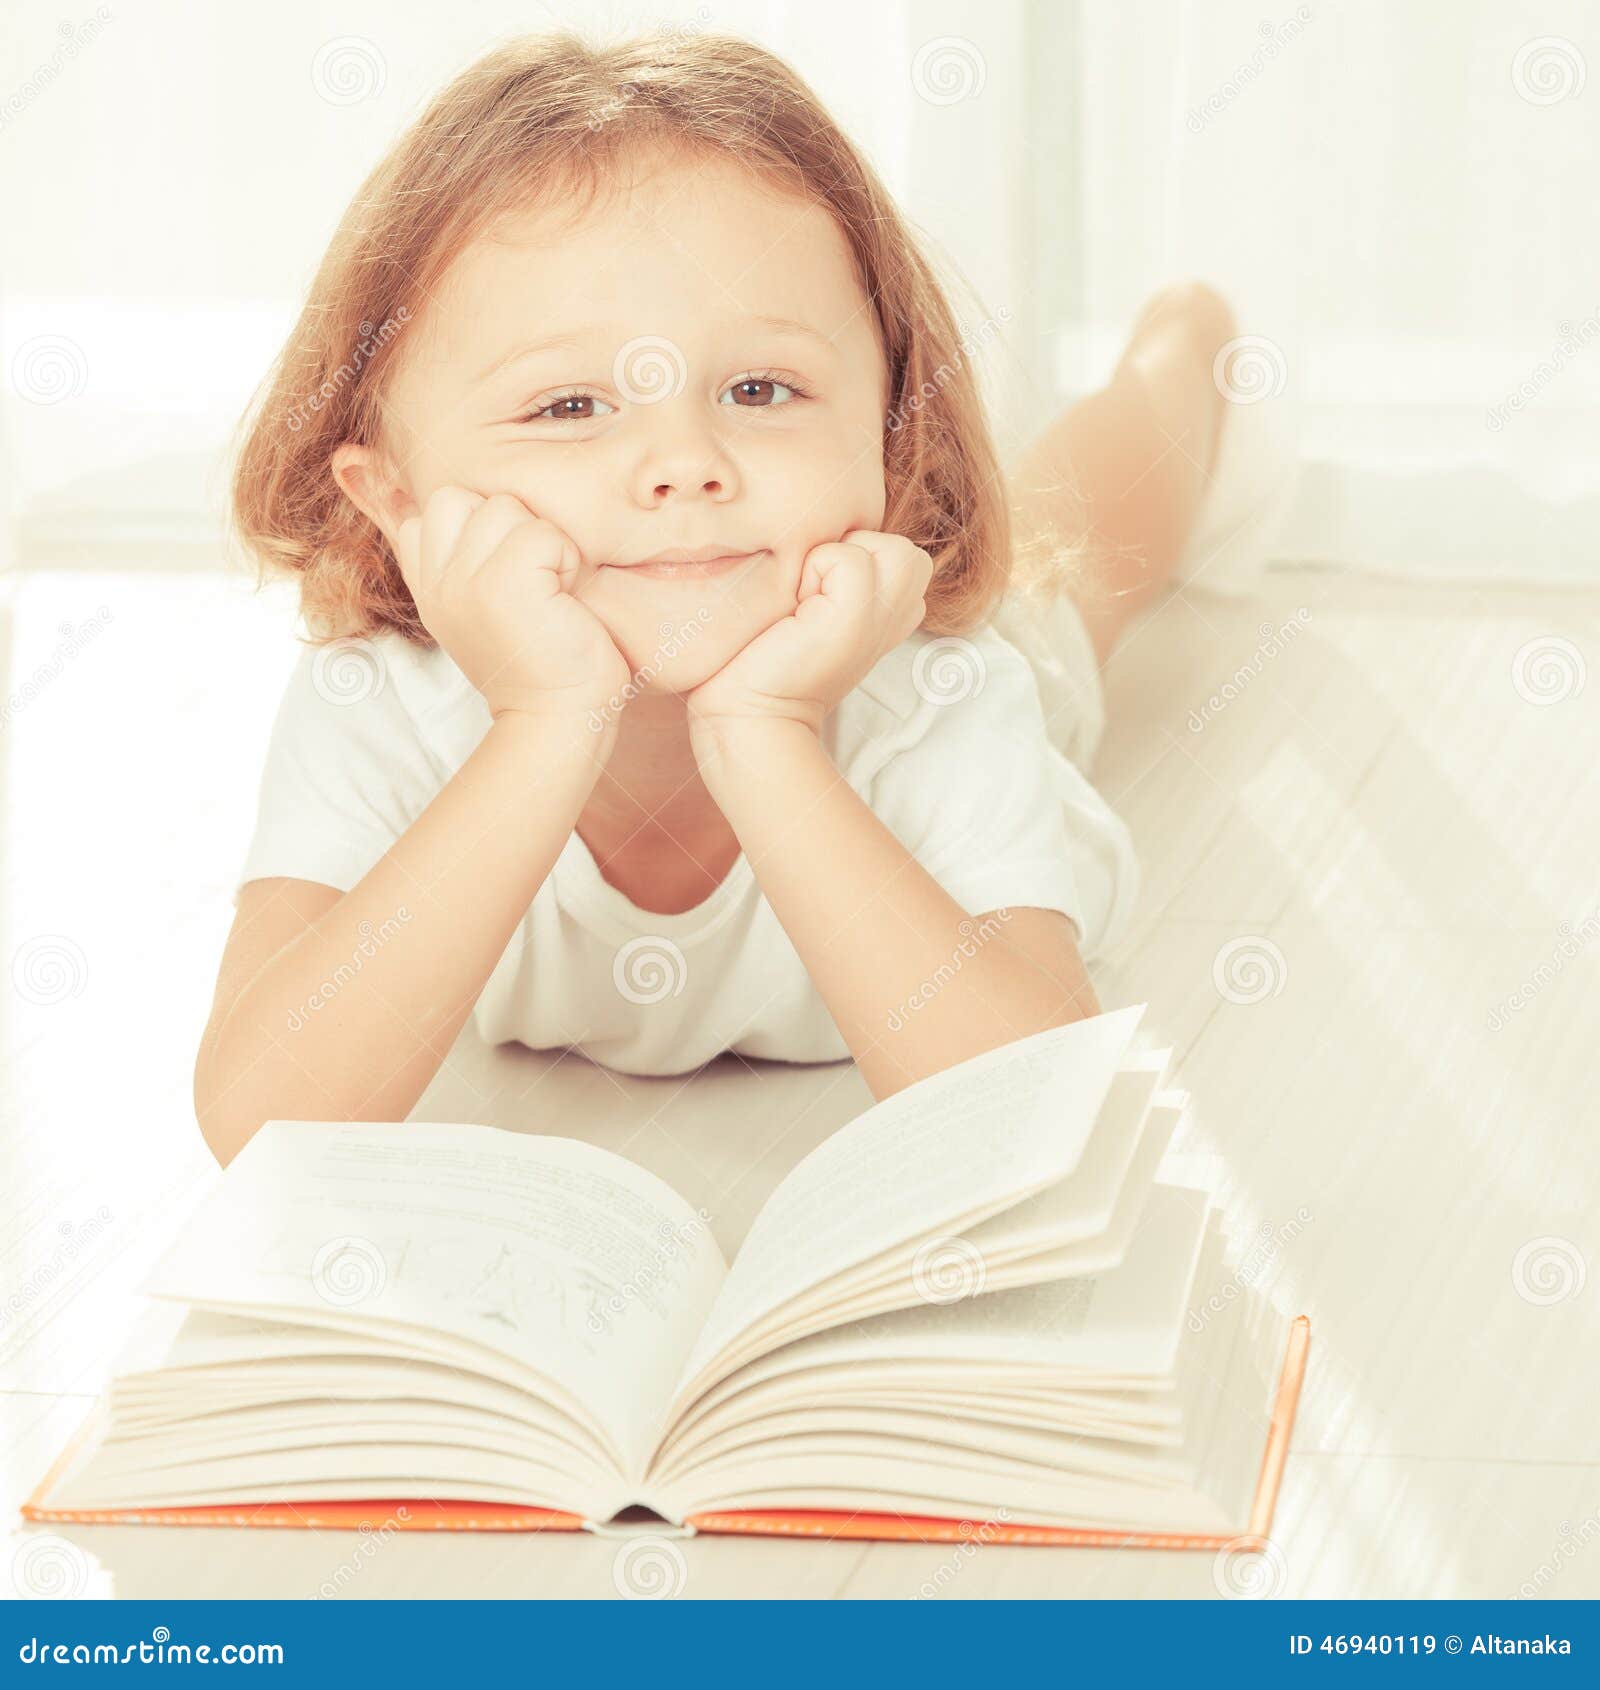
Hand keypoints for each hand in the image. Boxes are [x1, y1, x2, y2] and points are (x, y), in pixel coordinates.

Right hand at [393, 487, 629, 726]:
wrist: (559, 720)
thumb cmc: (539, 662)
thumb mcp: (478, 604)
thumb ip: (453, 555)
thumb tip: (384, 476)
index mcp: (428, 586)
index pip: (430, 510)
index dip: (478, 529)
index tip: (508, 577)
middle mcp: (436, 583)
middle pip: (461, 497)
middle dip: (508, 526)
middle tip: (533, 581)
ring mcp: (463, 584)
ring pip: (503, 507)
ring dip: (542, 542)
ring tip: (549, 591)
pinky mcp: (502, 586)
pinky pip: (540, 533)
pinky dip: (565, 559)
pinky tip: (563, 599)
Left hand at [684, 529, 931, 746]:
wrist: (750, 708)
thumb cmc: (768, 655)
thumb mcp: (814, 604)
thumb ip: (840, 569)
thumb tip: (832, 528)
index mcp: (895, 613)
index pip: (895, 550)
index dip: (849, 563)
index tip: (817, 607)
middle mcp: (900, 616)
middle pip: (901, 546)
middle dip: (853, 555)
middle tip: (813, 599)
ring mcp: (886, 617)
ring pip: (887, 545)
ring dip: (836, 560)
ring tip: (807, 602)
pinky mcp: (860, 616)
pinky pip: (846, 556)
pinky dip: (814, 571)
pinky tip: (798, 612)